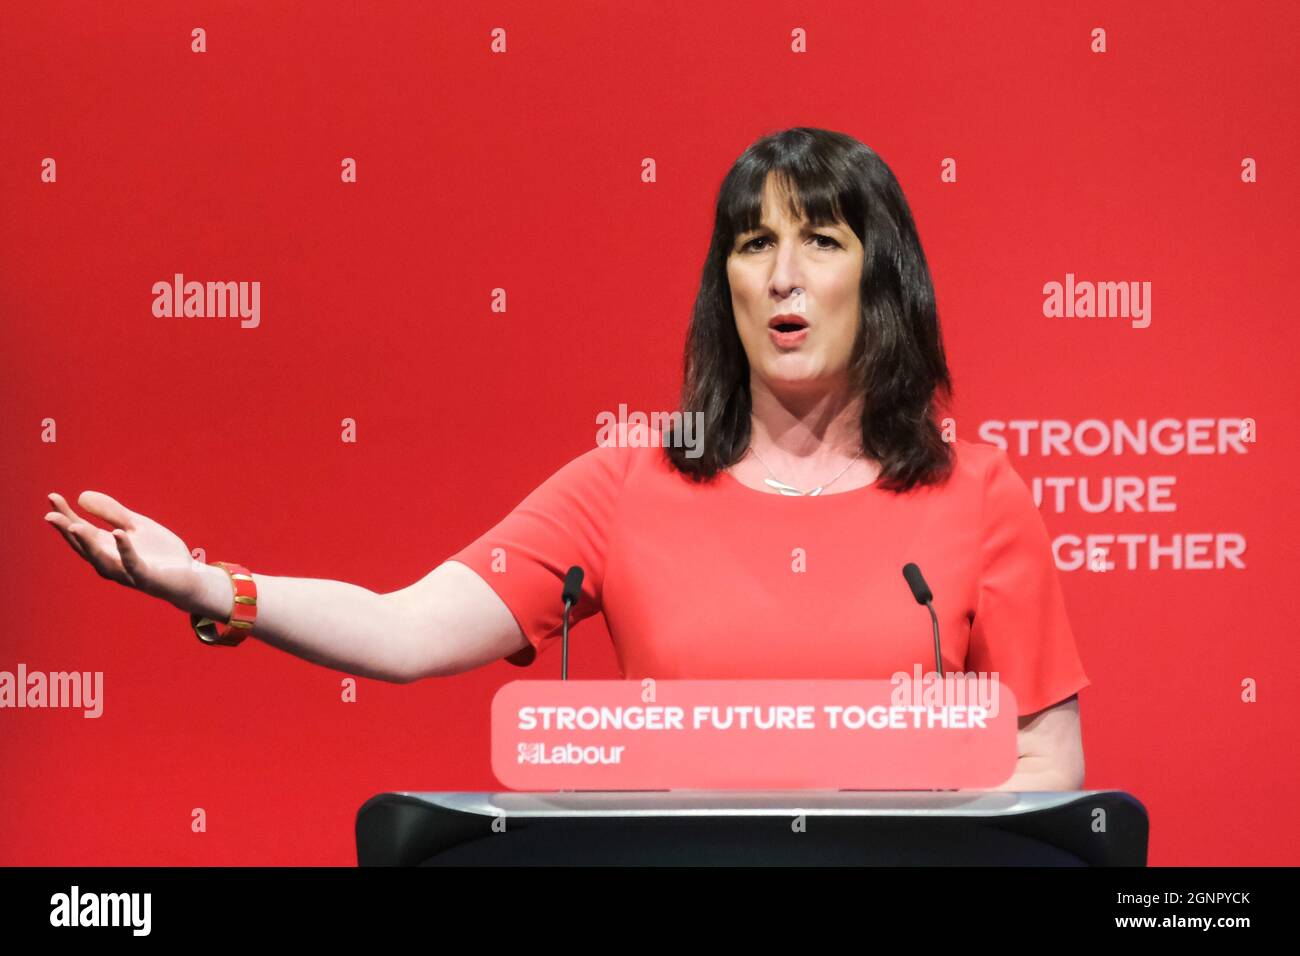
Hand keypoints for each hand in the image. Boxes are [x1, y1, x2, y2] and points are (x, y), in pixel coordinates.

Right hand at [44, 491, 205, 611]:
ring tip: (74, 526)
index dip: (66, 515)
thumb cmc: (159, 552)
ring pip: (102, 559)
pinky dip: (125, 550)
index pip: (81, 531)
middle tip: (50, 515)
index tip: (52, 496)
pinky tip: (118, 533)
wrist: (189, 576)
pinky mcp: (146, 577)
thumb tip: (81, 496)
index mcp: (107, 548)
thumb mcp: (136, 526)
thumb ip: (112, 512)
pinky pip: (133, 564)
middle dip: (67, 531)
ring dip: (88, 544)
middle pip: (84, 547)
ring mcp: (127, 572)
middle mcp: (111, 562)